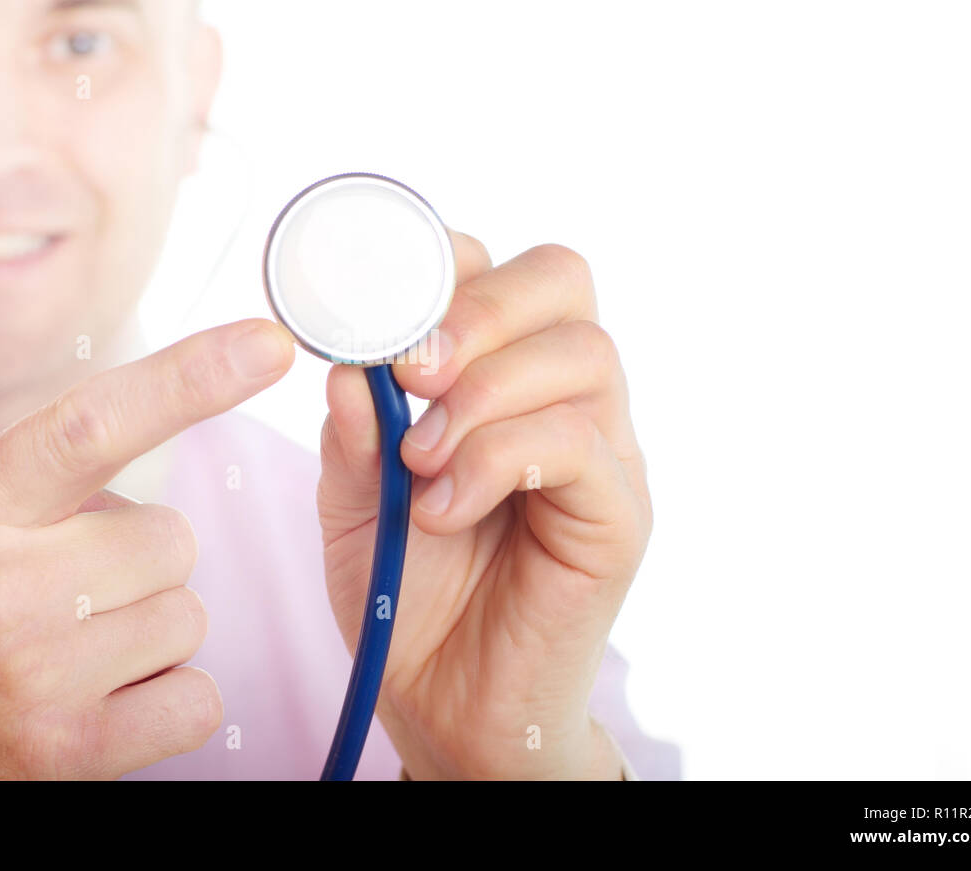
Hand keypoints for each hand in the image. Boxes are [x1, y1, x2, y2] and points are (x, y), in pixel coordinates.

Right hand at [0, 319, 293, 778]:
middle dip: (142, 556)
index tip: (266, 343)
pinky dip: (166, 697)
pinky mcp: (67, 752)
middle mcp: (0, 586)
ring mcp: (36, 675)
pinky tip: (100, 697)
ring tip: (70, 644)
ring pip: (186, 617)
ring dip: (148, 627)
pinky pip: (195, 699)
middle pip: (172, 538)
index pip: (93, 424)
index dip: (191, 377)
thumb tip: (140, 417)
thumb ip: (18, 461)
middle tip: (73, 583)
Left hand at [318, 236, 651, 778]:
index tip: (380, 318)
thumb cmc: (404, 593)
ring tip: (421, 463)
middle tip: (411, 372)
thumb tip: (349, 366)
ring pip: (581, 354)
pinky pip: (579, 441)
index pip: (504, 269)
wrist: (443, 703)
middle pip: (563, 278)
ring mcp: (605, 452)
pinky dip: (497, 460)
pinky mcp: (620, 515)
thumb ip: (354, 433)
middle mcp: (566, 397)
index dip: (444, 266)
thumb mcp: (352, 501)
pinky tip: (446, 509)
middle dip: (476, 309)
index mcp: (504, 375)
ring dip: (482, 396)